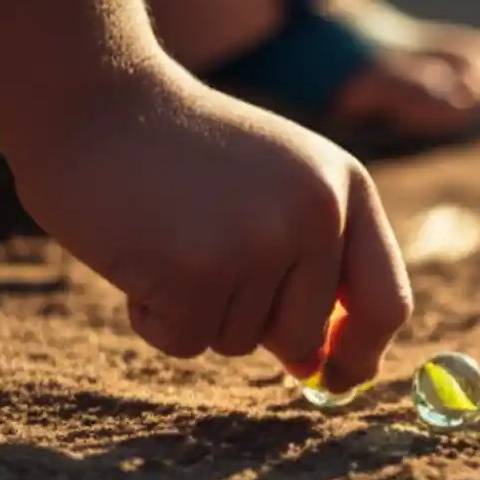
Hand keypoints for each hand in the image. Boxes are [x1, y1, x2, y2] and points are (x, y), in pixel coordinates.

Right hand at [5, 70, 411, 391]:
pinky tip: (138, 253)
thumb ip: (312, 267)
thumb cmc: (184, 155)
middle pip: (304, 337)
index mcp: (346, 190)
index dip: (362, 352)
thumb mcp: (275, 188)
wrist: (92, 101)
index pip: (388, 302)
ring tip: (170, 237)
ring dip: (196, 310)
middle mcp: (316, 214)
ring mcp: (258, 241)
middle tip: (206, 256)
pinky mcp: (195, 270)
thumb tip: (323, 369)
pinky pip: (184, 342)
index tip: (337, 378)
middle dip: (252, 324)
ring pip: (238, 342)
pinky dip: (154, 316)